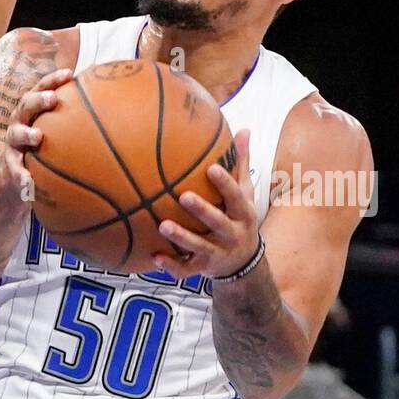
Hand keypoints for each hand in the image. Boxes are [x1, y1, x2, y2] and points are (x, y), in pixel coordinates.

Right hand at [2, 67, 74, 202]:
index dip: (53, 79)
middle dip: (39, 100)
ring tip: (37, 136)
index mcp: (33, 107)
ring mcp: (13, 141)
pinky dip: (21, 175)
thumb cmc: (43, 140)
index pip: (42, 87)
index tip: (69, 74)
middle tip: (52, 99)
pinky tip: (29, 182)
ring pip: (16, 134)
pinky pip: (14, 169)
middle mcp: (20, 120)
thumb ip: (75, 116)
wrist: (16, 170)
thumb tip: (111, 104)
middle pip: (26, 104)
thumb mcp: (55, 126)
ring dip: (26, 133)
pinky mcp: (10, 163)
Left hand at [153, 130, 260, 281]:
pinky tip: (153, 257)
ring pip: (199, 247)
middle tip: (183, 196)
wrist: (244, 263)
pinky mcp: (203, 268)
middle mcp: (232, 234)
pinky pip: (186, 269)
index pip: (235, 196)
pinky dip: (171, 266)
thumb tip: (243, 129)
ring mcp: (217, 253)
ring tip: (162, 225)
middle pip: (217, 222)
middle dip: (202, 210)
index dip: (225, 183)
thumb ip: (241, 163)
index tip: (211, 168)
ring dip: (181, 238)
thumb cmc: (238, 217)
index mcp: (242, 212)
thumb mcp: (245, 192)